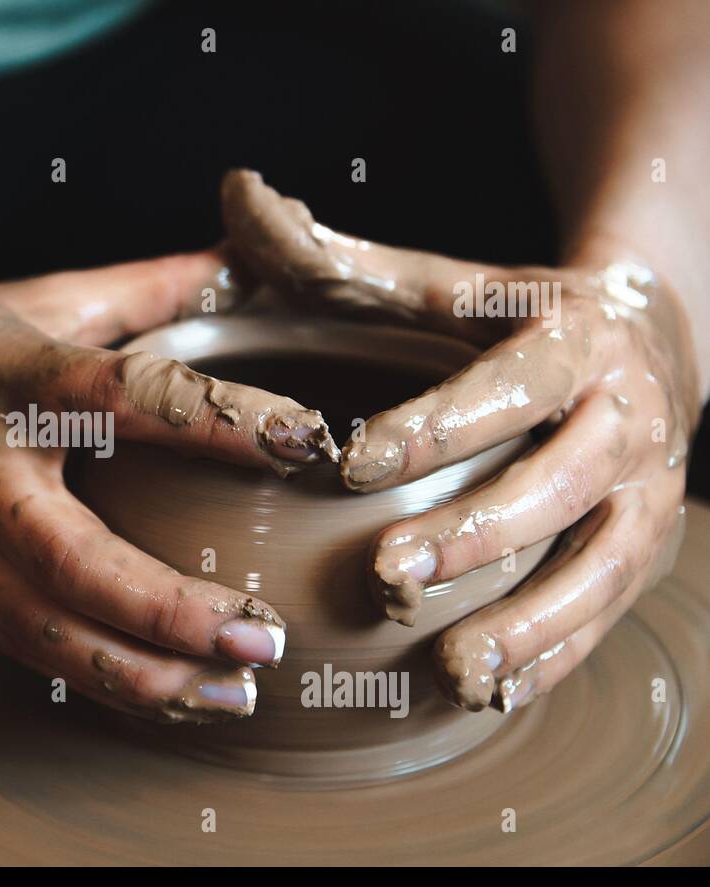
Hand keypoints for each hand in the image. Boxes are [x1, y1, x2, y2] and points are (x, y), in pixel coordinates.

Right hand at [0, 251, 338, 722]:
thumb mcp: (23, 299)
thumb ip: (139, 289)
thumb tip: (243, 257)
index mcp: (7, 377)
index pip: (125, 398)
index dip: (219, 423)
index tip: (308, 442)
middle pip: (77, 562)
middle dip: (174, 612)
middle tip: (266, 633)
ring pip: (53, 636)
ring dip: (149, 677)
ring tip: (237, 690)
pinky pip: (33, 654)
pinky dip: (107, 683)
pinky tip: (175, 696)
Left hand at [223, 169, 700, 713]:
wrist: (654, 339)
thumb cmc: (513, 315)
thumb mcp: (441, 281)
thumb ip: (341, 258)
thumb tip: (234, 192)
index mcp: (570, 338)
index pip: (506, 383)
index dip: (435, 424)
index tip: (350, 463)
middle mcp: (624, 415)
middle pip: (558, 481)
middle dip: (473, 534)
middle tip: (386, 577)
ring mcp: (646, 492)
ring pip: (598, 564)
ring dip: (528, 621)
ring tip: (451, 666)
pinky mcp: (646, 551)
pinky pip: (608, 614)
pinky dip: (553, 656)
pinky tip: (488, 692)